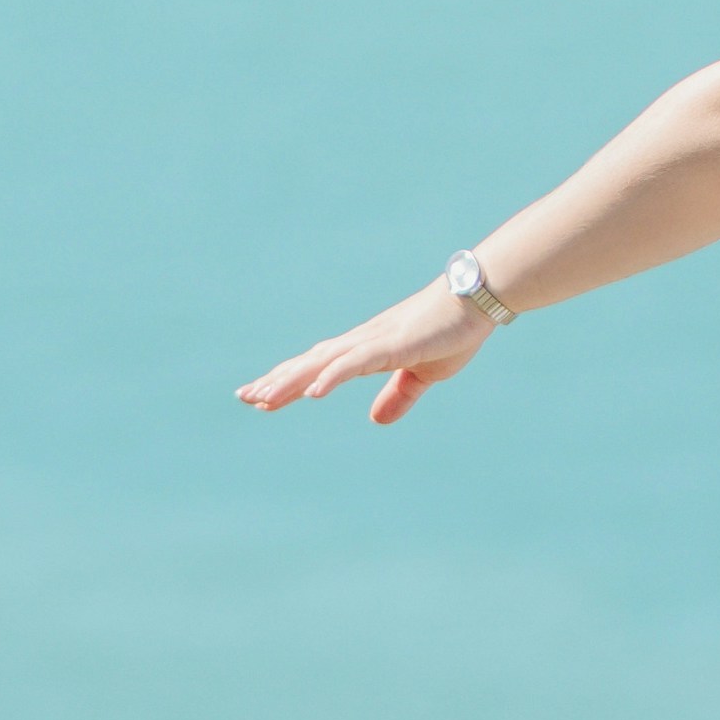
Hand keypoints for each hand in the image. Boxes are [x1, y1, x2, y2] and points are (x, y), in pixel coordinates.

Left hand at [235, 281, 499, 428]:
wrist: (476, 299)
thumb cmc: (451, 330)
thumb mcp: (424, 374)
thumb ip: (399, 395)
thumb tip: (377, 419)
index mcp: (366, 351)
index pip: (318, 368)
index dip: (289, 382)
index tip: (260, 398)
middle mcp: (361, 343)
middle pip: (309, 364)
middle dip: (277, 380)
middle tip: (244, 396)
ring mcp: (373, 341)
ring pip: (323, 364)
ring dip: (292, 380)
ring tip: (263, 398)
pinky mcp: (391, 344)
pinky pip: (355, 363)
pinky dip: (332, 376)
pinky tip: (314, 391)